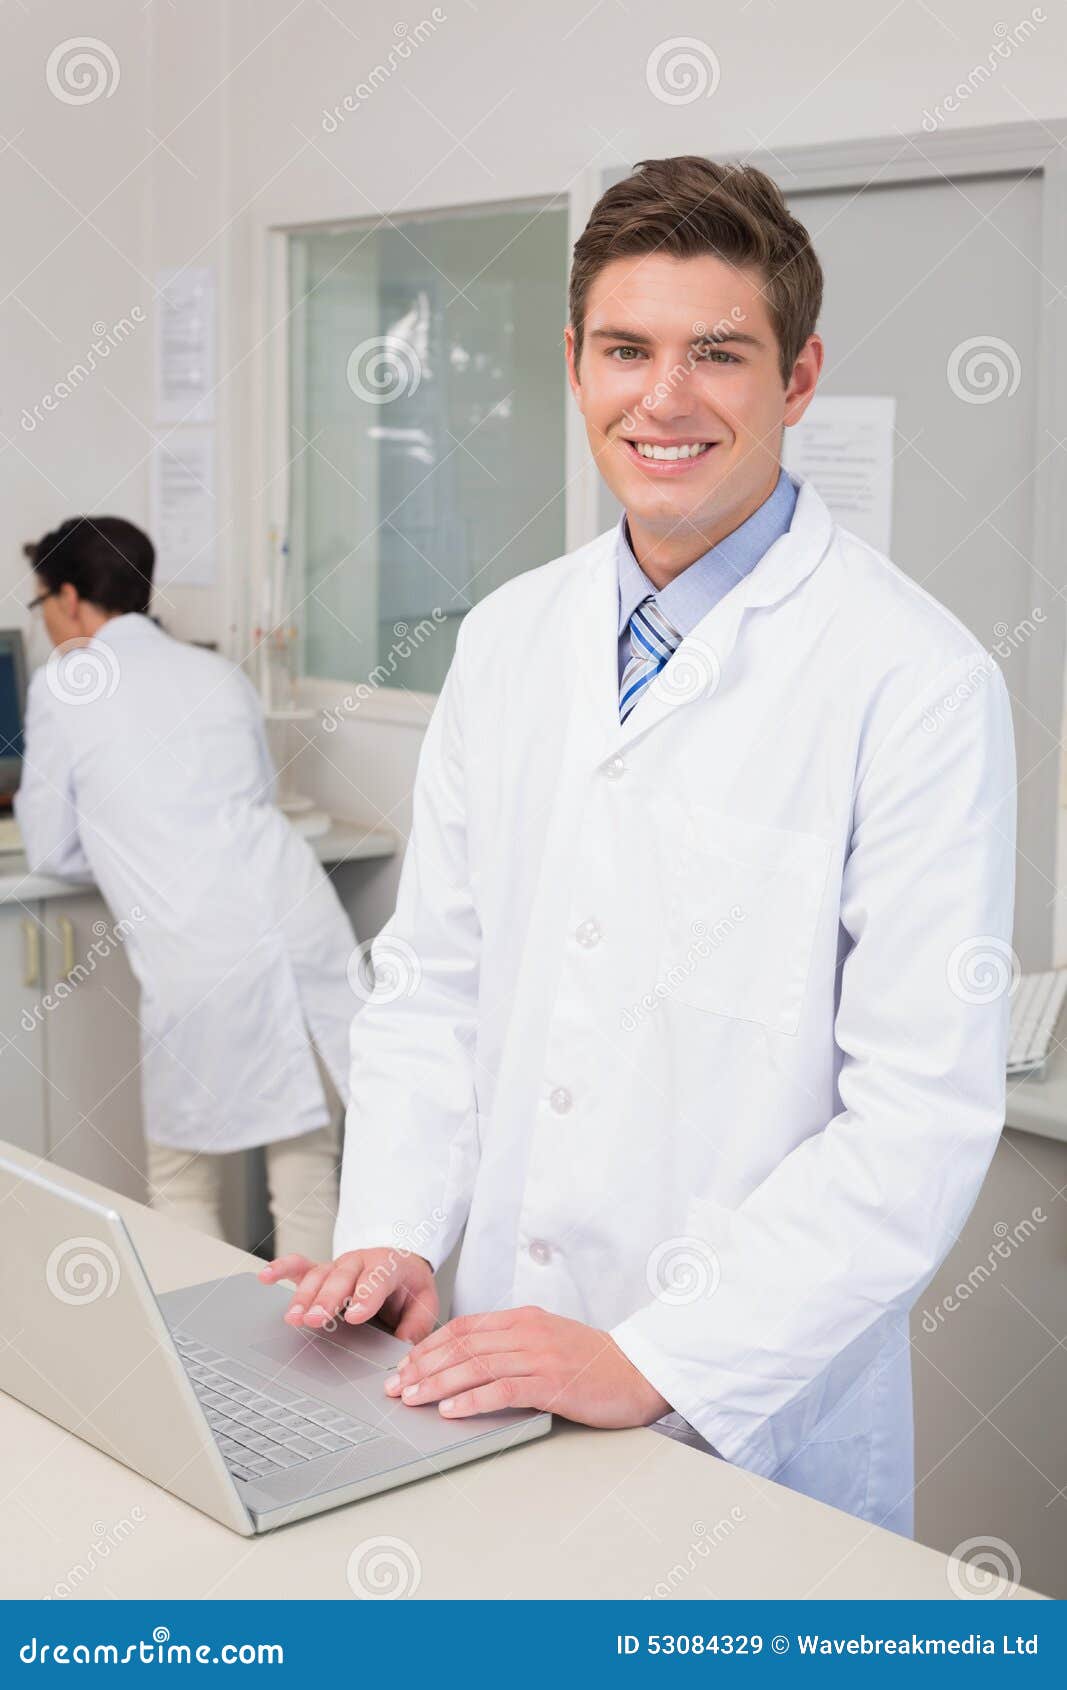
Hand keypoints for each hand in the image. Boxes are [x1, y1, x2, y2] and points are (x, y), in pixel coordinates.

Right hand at [258, 1247, 437, 1343]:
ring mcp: (338, 1267)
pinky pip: (299, 1267)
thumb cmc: (409, 1288)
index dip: (366, 1296)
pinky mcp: (321, 1272)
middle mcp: (361, 1263)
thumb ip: (416, 1326)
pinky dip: (281, 1269)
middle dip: (328, 1299)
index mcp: (390, 1267)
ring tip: (293, 1318)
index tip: (355, 1316)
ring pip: (319, 1276)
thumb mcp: (425, 1304)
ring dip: (304, 1296)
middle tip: (316, 1320)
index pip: (377, 1279)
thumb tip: (404, 1349)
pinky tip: (265, 1276)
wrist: (401, 1264)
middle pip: (342, 1277)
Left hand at [383, 1304, 669, 1426]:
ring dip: (437, 1383)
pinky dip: (472, 1400)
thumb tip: (469, 1364)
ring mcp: (540, 1355)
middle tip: (395, 1386)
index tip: (404, 1366)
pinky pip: (503, 1389)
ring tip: (412, 1399)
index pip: (464, 1327)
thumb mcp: (549, 1342)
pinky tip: (451, 1411)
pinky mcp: (553, 1383)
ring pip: (476, 1366)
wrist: (640, 1371)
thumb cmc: (594, 1363)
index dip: (429, 1346)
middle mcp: (527, 1332)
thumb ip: (513, 1346)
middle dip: (423, 1366)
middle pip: (462, 1345)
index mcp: (524, 1319)